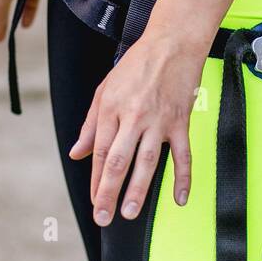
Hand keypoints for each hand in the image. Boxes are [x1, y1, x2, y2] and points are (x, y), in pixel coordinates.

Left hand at [69, 30, 203, 224]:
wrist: (172, 43)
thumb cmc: (137, 64)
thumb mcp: (104, 89)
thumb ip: (91, 125)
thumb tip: (77, 153)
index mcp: (111, 108)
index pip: (101, 151)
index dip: (95, 179)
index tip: (94, 200)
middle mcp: (134, 116)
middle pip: (119, 161)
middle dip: (109, 192)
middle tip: (104, 217)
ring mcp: (159, 120)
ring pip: (148, 161)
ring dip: (139, 190)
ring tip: (131, 212)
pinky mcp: (181, 121)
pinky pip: (183, 155)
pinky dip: (182, 178)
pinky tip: (179, 198)